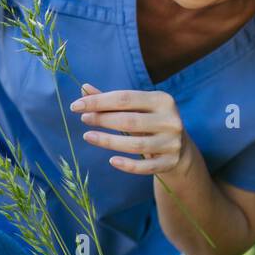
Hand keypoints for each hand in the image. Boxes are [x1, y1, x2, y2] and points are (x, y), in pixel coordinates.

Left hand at [69, 83, 186, 175]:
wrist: (179, 149)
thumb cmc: (150, 122)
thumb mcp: (135, 108)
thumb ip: (111, 100)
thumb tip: (83, 88)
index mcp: (162, 100)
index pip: (124, 98)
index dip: (98, 102)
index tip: (75, 106)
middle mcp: (170, 120)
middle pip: (129, 120)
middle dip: (103, 119)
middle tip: (84, 119)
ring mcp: (172, 143)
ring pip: (135, 144)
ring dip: (108, 141)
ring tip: (88, 136)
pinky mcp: (170, 162)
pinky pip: (145, 167)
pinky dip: (127, 165)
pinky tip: (111, 161)